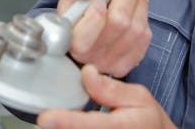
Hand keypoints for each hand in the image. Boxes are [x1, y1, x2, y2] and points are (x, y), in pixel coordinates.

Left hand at [37, 64, 175, 128]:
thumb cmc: (149, 120)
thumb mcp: (139, 97)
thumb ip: (110, 88)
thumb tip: (86, 72)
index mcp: (120, 127)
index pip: (87, 126)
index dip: (65, 122)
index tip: (45, 118)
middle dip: (59, 125)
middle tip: (48, 116)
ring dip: (63, 127)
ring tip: (58, 119)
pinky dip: (68, 128)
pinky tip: (65, 123)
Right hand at [58, 0, 150, 77]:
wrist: (91, 17)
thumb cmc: (81, 4)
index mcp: (69, 38)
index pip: (82, 38)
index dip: (95, 19)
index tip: (100, 1)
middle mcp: (88, 56)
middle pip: (116, 26)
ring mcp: (108, 62)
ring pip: (134, 30)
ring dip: (140, 4)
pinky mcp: (127, 62)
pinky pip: (144, 38)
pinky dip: (144, 16)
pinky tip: (140, 3)